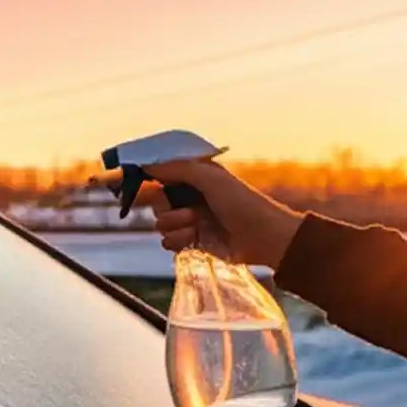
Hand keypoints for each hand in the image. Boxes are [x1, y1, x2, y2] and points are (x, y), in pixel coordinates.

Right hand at [139, 160, 302, 268]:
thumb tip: (146, 164)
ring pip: (160, 224)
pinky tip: (194, 239)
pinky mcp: (192, 241)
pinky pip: (167, 242)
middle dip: (167, 208)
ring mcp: (190, 220)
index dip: (152, 178)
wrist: (263, 238)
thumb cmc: (242, 203)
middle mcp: (191, 197)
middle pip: (157, 202)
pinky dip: (177, 241)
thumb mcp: (210, 177)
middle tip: (188, 211)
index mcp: (195, 176)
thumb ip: (177, 168)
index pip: (162, 174)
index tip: (142, 181)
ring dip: (175, 226)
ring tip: (196, 225)